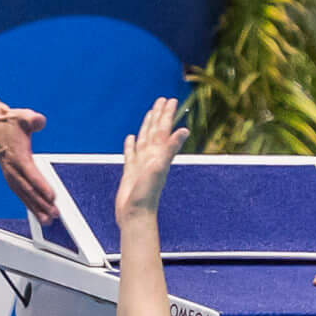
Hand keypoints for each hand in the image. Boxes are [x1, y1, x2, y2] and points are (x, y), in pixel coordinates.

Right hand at [0, 104, 57, 220]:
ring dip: (35, 209)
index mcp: (17, 155)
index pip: (30, 173)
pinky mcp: (11, 178)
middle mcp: (12, 168)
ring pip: (23, 195)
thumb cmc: (9, 122)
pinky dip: (29, 205)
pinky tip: (38, 214)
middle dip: (41, 203)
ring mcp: (10, 174)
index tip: (51, 196)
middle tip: (54, 214)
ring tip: (47, 221)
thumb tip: (39, 121)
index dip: (41, 185)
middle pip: (28, 189)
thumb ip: (33, 119)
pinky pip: (21, 194)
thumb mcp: (22, 116)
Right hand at [114, 96, 188, 224]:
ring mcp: (141, 164)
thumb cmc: (147, 195)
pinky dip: (130, 145)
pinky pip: (130, 153)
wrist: (135, 215)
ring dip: (147, 126)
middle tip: (162, 100)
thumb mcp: (159, 168)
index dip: (166, 115)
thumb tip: (185, 130)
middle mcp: (151, 157)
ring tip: (149, 114)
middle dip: (159, 116)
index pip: (163, 129)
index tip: (171, 100)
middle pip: (155, 131)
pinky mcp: (130, 172)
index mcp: (158, 154)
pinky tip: (130, 138)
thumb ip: (170, 149)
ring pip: (144, 139)